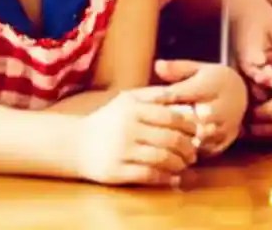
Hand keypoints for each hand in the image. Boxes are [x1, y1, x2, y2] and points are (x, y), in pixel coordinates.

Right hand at [76, 87, 199, 185]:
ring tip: (185, 164)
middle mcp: (127, 129)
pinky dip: (165, 178)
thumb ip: (154, 94)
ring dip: (179, 163)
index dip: (189, 126)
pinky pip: (147, 176)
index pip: (171, 117)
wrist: (74, 144)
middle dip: (188, 147)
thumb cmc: (107, 120)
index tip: (197, 132)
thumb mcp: (127, 99)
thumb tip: (181, 92)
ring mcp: (121, 151)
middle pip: (170, 139)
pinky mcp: (115, 172)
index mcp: (133, 109)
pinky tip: (174, 178)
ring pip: (161, 158)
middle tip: (195, 152)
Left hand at [153, 59, 248, 156]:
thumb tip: (157, 65)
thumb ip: (177, 69)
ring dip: (182, 139)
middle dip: (172, 123)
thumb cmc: (211, 81)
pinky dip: (192, 150)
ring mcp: (227, 125)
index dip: (161, 100)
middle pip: (191, 119)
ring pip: (200, 137)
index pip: (181, 94)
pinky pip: (207, 150)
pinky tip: (178, 149)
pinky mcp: (228, 139)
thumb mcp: (197, 69)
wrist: (241, 93)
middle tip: (151, 127)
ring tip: (164, 140)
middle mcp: (223, 106)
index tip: (145, 104)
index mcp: (212, 85)